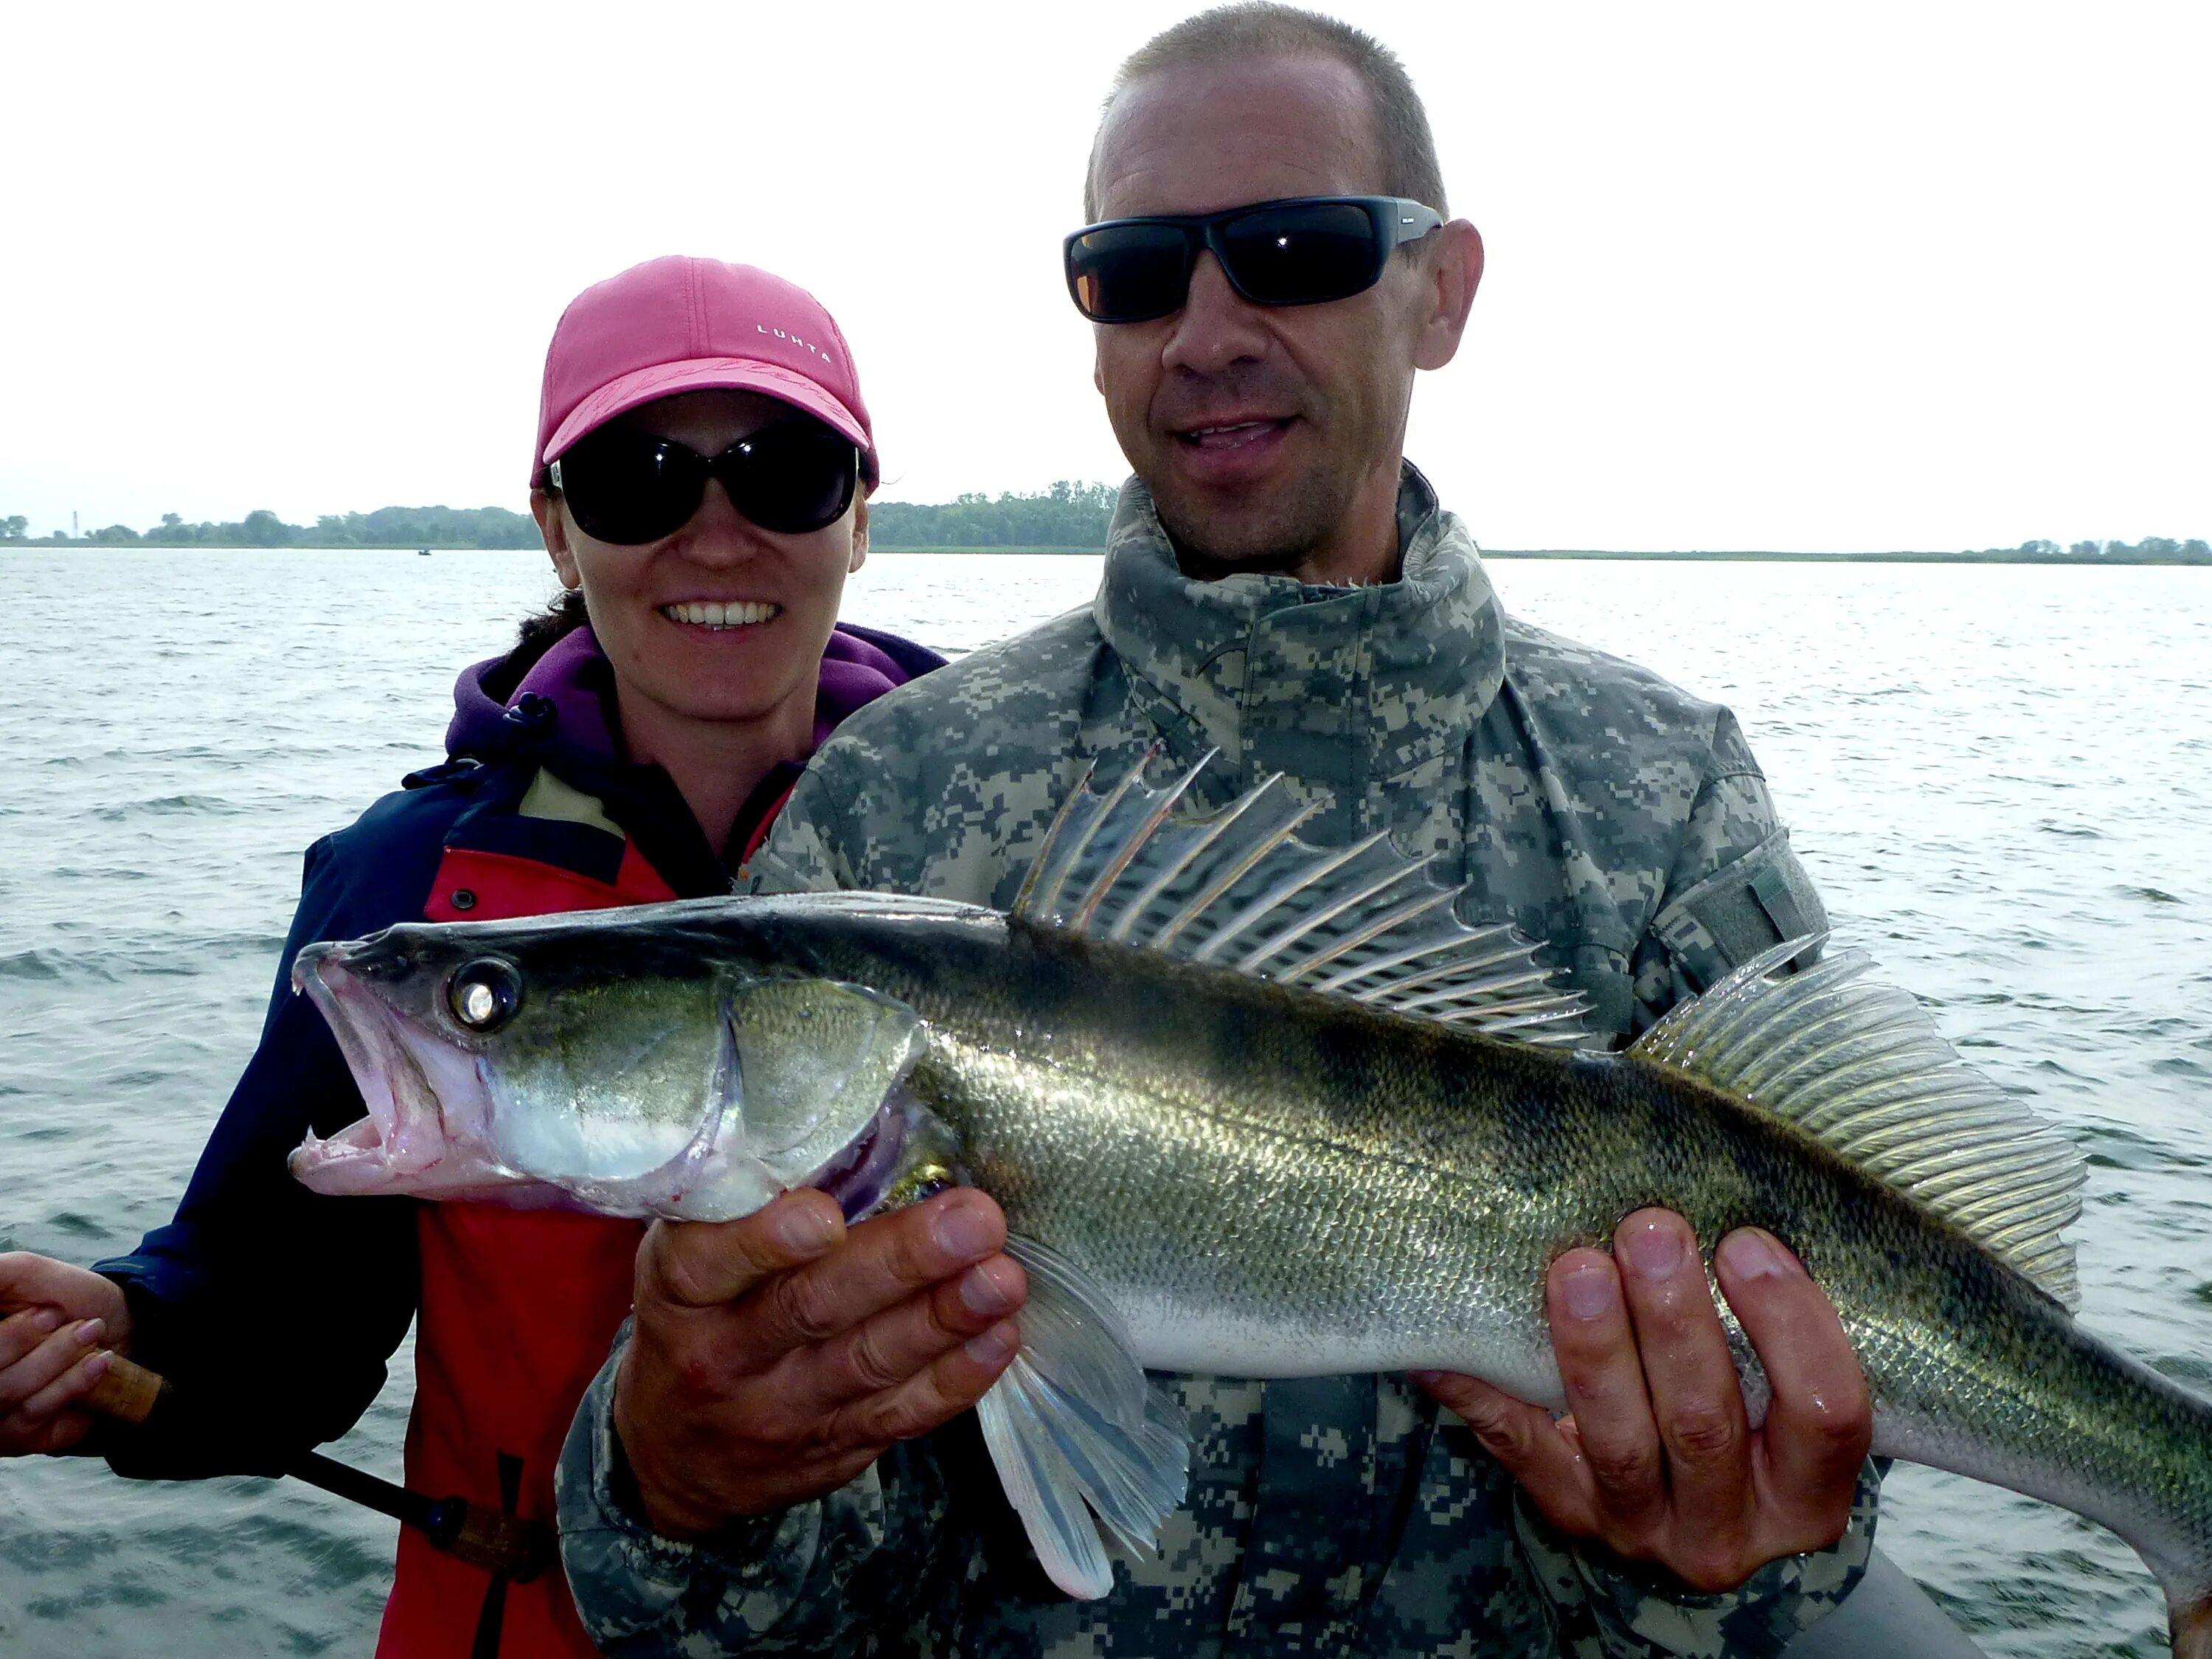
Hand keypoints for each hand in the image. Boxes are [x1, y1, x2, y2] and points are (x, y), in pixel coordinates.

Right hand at [0, 1253, 131, 1455]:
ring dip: (60, 1365)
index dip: (11, 1337)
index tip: (51, 1313)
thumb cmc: (63, 1296)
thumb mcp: (24, 1273)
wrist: (115, 1323)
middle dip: (41, 1350)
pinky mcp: (20, 1438)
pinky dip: (72, 1389)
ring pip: (8, 1398)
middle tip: (85, 1326)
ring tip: (96, 1335)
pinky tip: (101, 1366)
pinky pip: (35, 1423)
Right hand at [613, 1186, 1026, 1538]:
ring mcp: (781, 1411)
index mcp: (679, 1293)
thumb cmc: (693, 1318)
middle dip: (899, 1262)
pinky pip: (899, 1416)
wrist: (670, 1461)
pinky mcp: (833, 1448)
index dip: (764, 1241)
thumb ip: (743, 1208)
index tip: (825, 1215)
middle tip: (971, 1222)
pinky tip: (999, 1335)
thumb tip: (852, 1128)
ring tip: (1002, 1276)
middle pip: (810, 1308)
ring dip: (944, 1318)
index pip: (709, 1263)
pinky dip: (956, 1378)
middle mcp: (724, 1357)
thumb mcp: (685, 1260)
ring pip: (867, 1363)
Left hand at [1416, 1208, 1870, 1592]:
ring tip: (1576, 1267)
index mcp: (1807, 1494)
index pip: (1826, 1418)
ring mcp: (1643, 1530)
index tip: (1746, 1242)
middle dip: (1675, 1322)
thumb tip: (1722, 1191)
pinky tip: (1451, 1338)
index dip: (1792, 1327)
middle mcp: (1729, 1529)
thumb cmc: (1743, 1416)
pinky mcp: (1568, 1514)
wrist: (1677, 1510)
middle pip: (1705, 1425)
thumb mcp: (1779, 1388)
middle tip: (1649, 1230)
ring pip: (1618, 1444)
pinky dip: (1482, 1388)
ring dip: (1594, 1349)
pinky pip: (1518, 1446)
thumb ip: (1768, 1321)